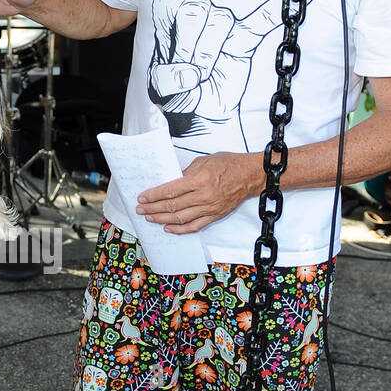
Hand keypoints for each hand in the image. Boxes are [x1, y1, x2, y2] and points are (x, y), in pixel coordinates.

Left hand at [136, 152, 261, 232]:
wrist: (250, 175)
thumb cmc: (228, 164)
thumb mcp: (203, 161)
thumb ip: (186, 173)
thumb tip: (170, 183)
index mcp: (199, 180)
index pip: (170, 191)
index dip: (153, 196)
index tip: (142, 198)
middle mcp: (203, 196)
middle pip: (172, 206)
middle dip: (153, 208)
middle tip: (141, 210)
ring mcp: (209, 208)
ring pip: (180, 218)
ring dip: (162, 219)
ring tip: (150, 218)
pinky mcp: (214, 216)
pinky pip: (194, 226)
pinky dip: (180, 229)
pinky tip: (168, 228)